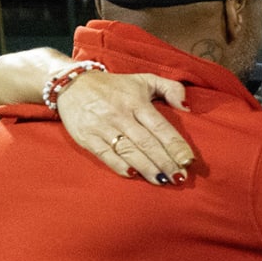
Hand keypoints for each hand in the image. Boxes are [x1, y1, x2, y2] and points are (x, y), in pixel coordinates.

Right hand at [59, 70, 193, 183]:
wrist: (72, 84)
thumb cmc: (115, 86)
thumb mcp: (144, 79)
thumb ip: (170, 88)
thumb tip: (186, 107)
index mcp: (136, 102)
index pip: (161, 127)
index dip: (175, 145)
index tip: (188, 160)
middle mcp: (121, 115)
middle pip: (147, 143)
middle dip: (165, 162)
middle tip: (180, 178)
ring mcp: (103, 127)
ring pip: (129, 151)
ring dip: (147, 168)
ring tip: (162, 181)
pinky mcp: (87, 137)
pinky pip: (105, 155)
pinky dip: (119, 166)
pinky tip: (133, 175)